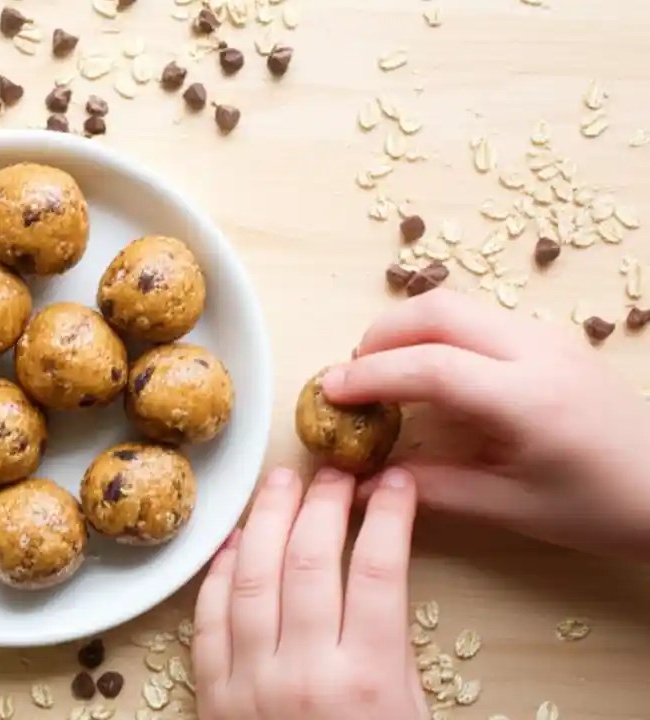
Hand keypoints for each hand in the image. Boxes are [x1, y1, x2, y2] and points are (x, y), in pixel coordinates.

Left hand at [193, 467, 426, 719]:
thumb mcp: (408, 712)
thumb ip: (392, 648)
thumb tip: (376, 572)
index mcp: (369, 679)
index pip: (378, 570)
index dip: (388, 514)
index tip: (395, 481)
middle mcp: (305, 673)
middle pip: (308, 560)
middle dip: (323, 502)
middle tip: (333, 471)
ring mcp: (252, 683)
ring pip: (252, 578)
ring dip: (267, 519)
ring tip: (282, 482)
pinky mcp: (214, 696)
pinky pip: (209, 620)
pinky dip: (219, 574)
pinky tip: (235, 541)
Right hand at [320, 289, 649, 557]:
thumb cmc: (600, 508)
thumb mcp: (511, 509)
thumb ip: (431, 490)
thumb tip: (361, 486)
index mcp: (528, 400)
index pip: (430, 365)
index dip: (370, 375)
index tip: (329, 392)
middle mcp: (537, 352)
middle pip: (437, 311)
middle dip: (380, 336)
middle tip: (350, 377)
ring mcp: (547, 337)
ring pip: (457, 305)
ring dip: (407, 329)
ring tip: (381, 374)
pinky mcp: (550, 338)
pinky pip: (478, 317)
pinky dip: (435, 333)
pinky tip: (426, 373)